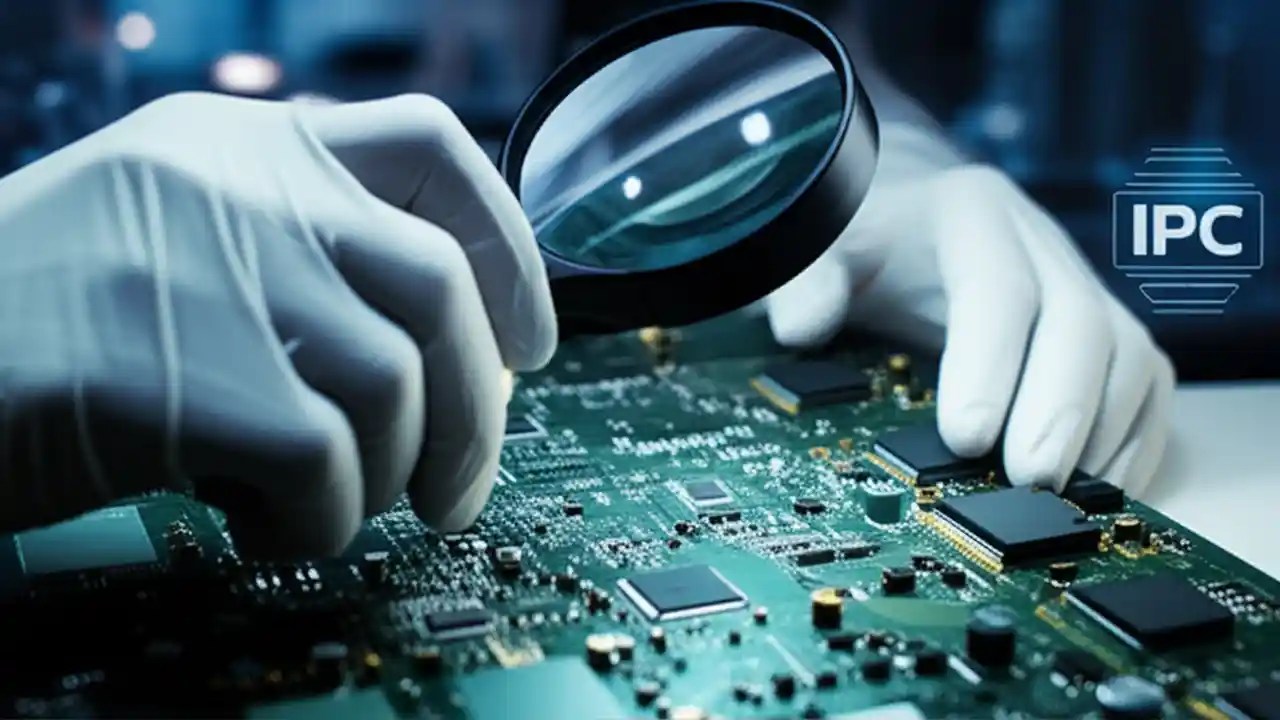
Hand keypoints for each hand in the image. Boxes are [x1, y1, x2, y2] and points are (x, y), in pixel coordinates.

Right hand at [0, 92, 555, 557]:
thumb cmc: (45, 323)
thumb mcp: (181, 243)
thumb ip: (303, 260)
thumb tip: (450, 354)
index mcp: (247, 141)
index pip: (432, 144)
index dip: (509, 245)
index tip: (530, 339)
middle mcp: (241, 184)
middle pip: (441, 286)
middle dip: (478, 411)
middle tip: (461, 489)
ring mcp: (214, 268)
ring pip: (396, 386)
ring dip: (387, 478)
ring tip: (327, 509)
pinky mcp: (185, 372)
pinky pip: (329, 466)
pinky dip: (317, 521)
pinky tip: (262, 524)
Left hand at [767, 157, 1173, 495]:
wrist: (913, 219)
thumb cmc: (870, 244)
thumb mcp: (821, 248)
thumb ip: (805, 282)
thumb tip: (802, 326)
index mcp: (970, 214)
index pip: (996, 289)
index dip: (989, 363)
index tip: (965, 435)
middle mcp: (1040, 246)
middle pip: (1081, 325)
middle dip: (1061, 409)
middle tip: (1031, 482)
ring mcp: (1083, 286)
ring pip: (1126, 356)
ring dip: (1102, 434)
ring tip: (1064, 499)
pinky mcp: (1108, 331)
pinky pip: (1146, 385)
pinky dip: (1131, 441)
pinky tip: (1097, 490)